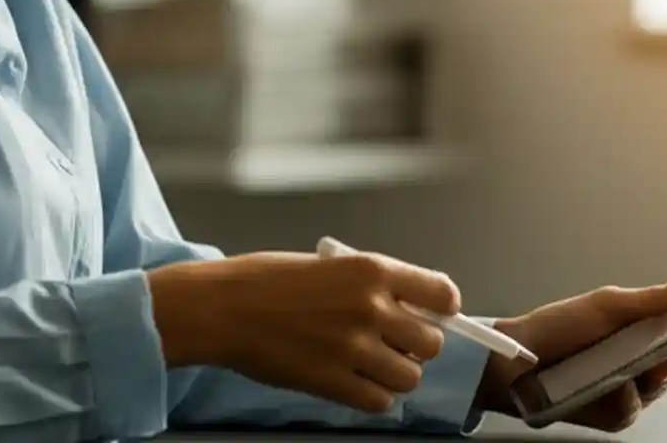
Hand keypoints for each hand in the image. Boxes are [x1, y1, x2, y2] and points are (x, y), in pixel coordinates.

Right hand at [147, 251, 458, 412]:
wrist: (223, 307)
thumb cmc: (266, 279)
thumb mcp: (328, 264)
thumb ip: (368, 283)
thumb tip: (403, 303)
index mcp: (373, 270)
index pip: (442, 294)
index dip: (443, 308)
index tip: (434, 314)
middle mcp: (372, 308)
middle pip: (432, 343)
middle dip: (417, 345)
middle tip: (394, 343)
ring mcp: (354, 348)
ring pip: (410, 377)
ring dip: (396, 374)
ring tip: (373, 366)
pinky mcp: (333, 382)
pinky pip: (379, 401)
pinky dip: (373, 396)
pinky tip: (354, 383)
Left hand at [475, 273, 666, 432]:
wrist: (515, 361)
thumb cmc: (557, 327)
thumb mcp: (605, 306)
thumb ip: (650, 300)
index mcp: (637, 331)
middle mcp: (635, 361)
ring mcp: (624, 389)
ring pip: (657, 390)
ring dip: (651, 378)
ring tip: (639, 367)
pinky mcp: (609, 414)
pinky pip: (631, 411)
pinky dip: (623, 398)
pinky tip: (610, 387)